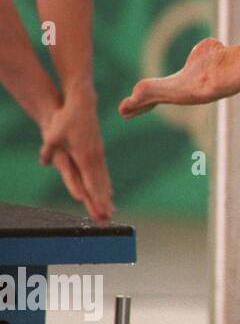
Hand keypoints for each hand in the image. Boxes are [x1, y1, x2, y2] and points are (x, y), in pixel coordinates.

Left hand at [39, 94, 113, 221]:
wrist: (83, 103)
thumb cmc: (67, 119)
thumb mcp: (53, 135)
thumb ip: (49, 150)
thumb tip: (45, 162)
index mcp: (86, 156)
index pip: (91, 182)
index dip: (96, 199)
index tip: (101, 212)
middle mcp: (95, 158)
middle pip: (100, 185)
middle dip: (103, 203)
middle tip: (107, 219)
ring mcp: (99, 155)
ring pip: (104, 179)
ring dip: (106, 196)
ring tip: (111, 210)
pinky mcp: (98, 151)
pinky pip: (103, 172)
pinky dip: (106, 184)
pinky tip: (109, 191)